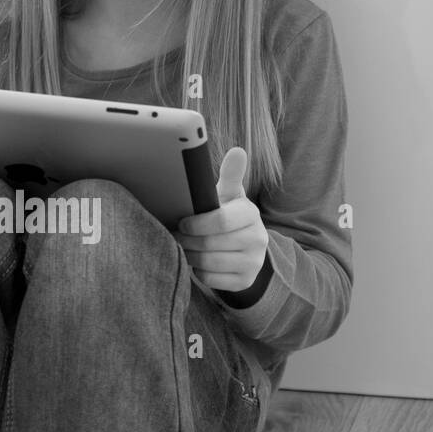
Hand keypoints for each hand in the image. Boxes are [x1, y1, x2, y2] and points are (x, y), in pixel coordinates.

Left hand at [174, 146, 267, 291]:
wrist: (246, 249)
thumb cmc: (229, 215)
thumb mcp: (230, 195)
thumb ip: (231, 175)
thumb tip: (237, 151)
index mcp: (251, 213)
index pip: (221, 221)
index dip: (196, 224)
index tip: (182, 222)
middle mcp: (258, 239)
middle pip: (210, 244)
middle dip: (187, 240)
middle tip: (174, 236)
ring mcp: (253, 262)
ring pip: (208, 262)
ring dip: (189, 255)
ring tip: (182, 247)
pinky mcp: (244, 281)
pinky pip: (211, 279)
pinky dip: (198, 271)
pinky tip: (196, 261)